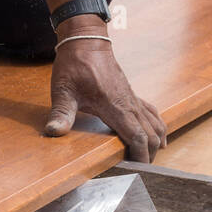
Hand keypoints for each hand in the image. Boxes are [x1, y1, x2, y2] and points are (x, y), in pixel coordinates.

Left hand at [44, 33, 166, 161]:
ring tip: (148, 159)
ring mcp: (133, 98)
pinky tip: (158, 138)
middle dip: (148, 155)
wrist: (86, 40)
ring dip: (155, 142)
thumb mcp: (63, 90)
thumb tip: (53, 132)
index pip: (137, 137)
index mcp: (115, 106)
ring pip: (156, 124)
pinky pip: (152, 113)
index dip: (141, 156)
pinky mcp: (131, 94)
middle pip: (151, 135)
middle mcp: (129, 104)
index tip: (138, 170)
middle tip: (139, 171)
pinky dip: (157, 128)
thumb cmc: (74, 65)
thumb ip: (60, 113)